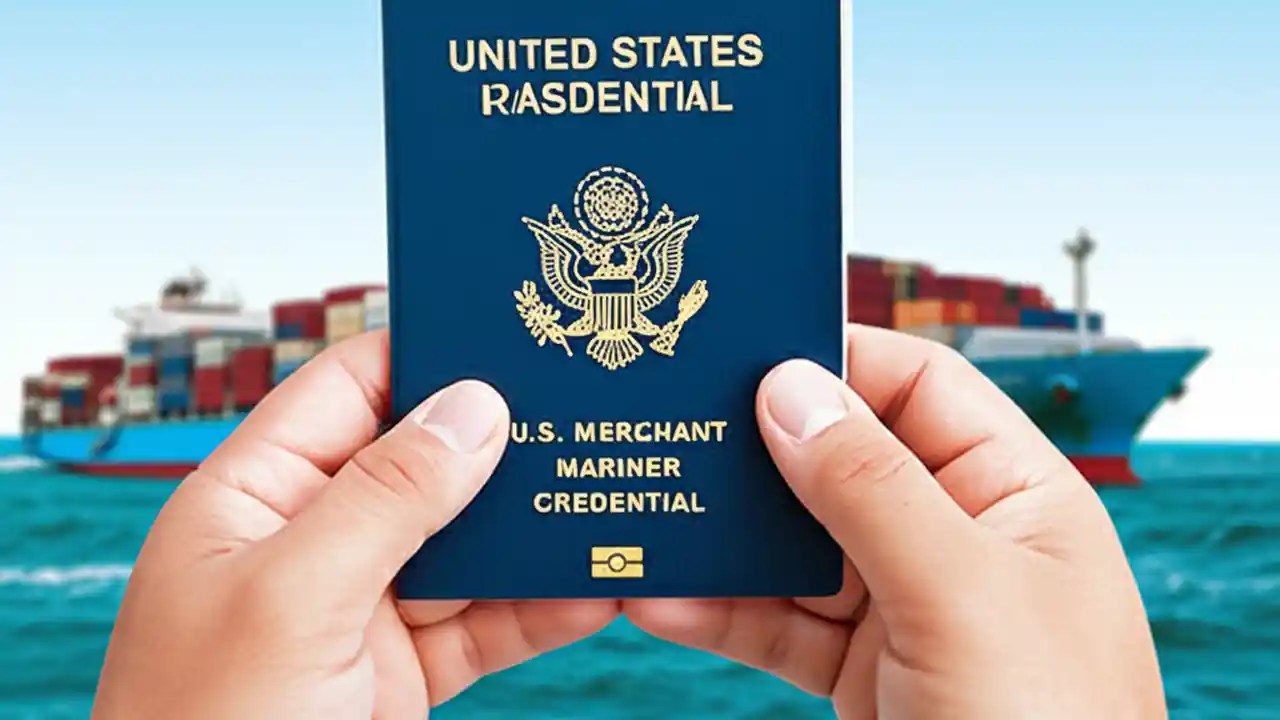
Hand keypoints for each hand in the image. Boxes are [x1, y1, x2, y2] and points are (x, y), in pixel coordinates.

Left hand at [92, 331, 616, 718]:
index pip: (350, 387)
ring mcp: (361, 605)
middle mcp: (311, 539)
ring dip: (534, 531)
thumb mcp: (291, 600)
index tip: (513, 335)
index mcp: (256, 496)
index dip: (429, 354)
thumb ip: (385, 498)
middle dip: (504, 444)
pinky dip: (541, 609)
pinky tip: (593, 591)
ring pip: (467, 543)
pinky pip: (487, 622)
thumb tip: (474, 409)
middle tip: (586, 413)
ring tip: (607, 498)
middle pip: (424, 461)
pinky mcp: (403, 667)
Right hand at [626, 326, 1165, 718]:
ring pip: (796, 545)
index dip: (834, 359)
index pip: (916, 386)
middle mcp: (958, 537)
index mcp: (1014, 493)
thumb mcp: (961, 598)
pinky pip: (777, 622)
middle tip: (670, 427)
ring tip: (648, 516)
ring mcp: (905, 605)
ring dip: (724, 538)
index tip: (742, 352)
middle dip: (756, 450)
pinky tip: (661, 600)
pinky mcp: (860, 669)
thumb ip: (872, 490)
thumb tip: (788, 390)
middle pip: (840, 460)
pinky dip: (720, 611)